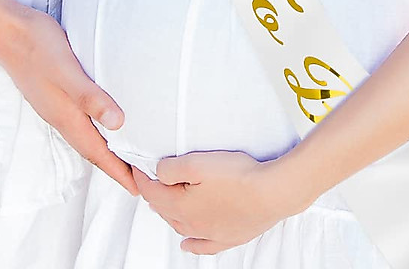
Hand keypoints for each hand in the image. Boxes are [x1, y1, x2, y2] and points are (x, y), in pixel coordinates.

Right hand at [0, 6, 136, 195]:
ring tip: (122, 154)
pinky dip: (93, 128)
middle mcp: (60, 116)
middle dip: (113, 166)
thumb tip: (117, 123)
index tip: (138, 190)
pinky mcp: (52, 92)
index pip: (96, 152)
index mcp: (66, 116)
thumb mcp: (66, 70)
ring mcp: (54, 105)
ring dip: (103, 148)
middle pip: (91, 149)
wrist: (6, 29)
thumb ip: (89, 96)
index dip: (118, 171)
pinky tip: (99, 119)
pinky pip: (78, 120)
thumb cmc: (37, 46)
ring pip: (84, 135)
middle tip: (136, 178)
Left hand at [135, 151, 308, 254]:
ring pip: (180, 227)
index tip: (137, 166)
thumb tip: (158, 174)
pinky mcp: (228, 237)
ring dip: (169, 214)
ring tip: (165, 202)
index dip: (142, 177)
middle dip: (155, 194)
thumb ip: (171, 169)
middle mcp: (191, 225)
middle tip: (152, 179)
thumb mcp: (197, 163)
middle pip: (164, 210)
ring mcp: (210, 234)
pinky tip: (187, 244)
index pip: (152, 192)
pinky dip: (192, 244)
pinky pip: (202, 246)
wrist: (271, 193)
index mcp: (180, 206)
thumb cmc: (237, 176)